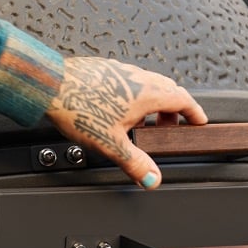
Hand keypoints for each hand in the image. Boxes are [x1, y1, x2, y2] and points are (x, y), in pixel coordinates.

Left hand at [46, 57, 206, 188]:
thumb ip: (135, 163)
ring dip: (153, 102)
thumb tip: (151, 178)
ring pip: (147, 84)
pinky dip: (134, 95)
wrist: (49, 85)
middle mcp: (136, 77)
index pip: (183, 99)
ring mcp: (120, 70)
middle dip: (174, 110)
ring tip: (142, 123)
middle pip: (168, 90)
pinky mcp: (104, 70)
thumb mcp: (111, 143)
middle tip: (170, 127)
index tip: (199, 121)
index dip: (194, 112)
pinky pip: (128, 81)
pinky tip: (118, 110)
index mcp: (147, 92)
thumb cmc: (77, 107)